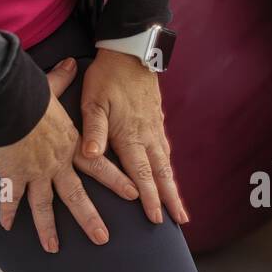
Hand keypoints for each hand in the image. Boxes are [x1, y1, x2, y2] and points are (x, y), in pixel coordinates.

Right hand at [0, 58, 138, 252]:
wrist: (11, 103)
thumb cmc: (32, 95)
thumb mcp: (52, 86)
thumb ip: (63, 78)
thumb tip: (71, 63)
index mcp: (71, 144)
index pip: (99, 166)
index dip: (117, 180)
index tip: (134, 194)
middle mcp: (57, 164)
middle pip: (76, 196)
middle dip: (90, 219)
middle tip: (102, 239)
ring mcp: (36, 173)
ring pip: (44, 206)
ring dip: (48, 229)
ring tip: (53, 248)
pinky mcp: (13, 175)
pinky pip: (10, 198)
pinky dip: (7, 213)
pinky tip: (6, 227)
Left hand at [79, 49, 187, 225]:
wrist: (129, 50)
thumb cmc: (106, 77)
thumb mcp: (93, 102)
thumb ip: (93, 131)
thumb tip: (91, 155)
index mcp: (130, 135)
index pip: (142, 174)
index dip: (149, 198)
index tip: (157, 218)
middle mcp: (147, 135)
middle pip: (161, 174)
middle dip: (170, 199)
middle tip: (179, 221)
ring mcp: (155, 127)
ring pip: (166, 163)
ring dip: (172, 186)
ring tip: (179, 206)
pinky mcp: (156, 120)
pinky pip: (165, 149)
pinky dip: (168, 167)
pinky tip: (168, 175)